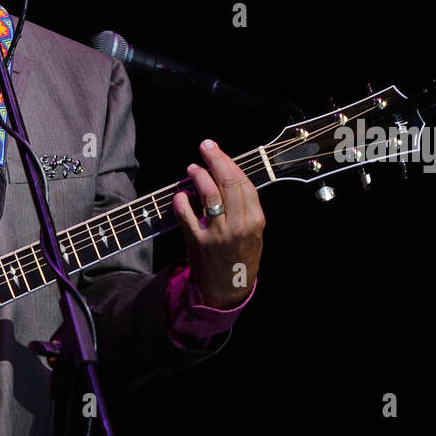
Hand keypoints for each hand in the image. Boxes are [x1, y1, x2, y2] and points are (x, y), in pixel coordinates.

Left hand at [171, 140, 264, 308]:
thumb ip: (245, 207)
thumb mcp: (254, 232)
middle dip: (215, 160)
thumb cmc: (240, 256)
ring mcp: (218, 234)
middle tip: (205, 146)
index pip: (243, 183)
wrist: (228, 289)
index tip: (218, 151)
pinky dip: (181, 201)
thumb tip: (227, 174)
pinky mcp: (198, 243)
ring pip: (209, 195)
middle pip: (228, 183)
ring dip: (199, 176)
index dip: (229, 163)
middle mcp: (238, 225)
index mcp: (255, 220)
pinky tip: (180, 194)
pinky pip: (187, 215)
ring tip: (192, 168)